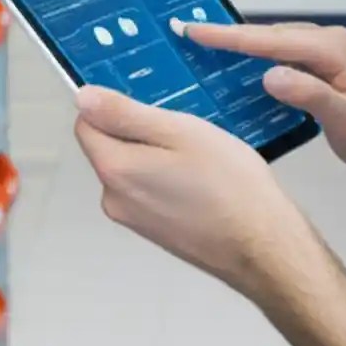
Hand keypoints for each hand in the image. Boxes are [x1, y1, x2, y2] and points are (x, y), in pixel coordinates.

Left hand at [73, 86, 295, 291]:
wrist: (263, 248)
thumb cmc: (229, 185)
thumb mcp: (180, 132)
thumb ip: (125, 114)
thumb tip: (82, 97)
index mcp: (114, 170)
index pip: (86, 124)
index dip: (113, 106)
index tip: (153, 105)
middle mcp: (114, 199)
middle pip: (110, 147)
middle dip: (141, 132)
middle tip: (186, 130)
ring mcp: (135, 220)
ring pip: (135, 168)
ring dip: (159, 155)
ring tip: (200, 156)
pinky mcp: (156, 232)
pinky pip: (152, 190)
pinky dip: (170, 178)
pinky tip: (204, 179)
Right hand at [179, 22, 345, 182]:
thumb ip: (310, 95)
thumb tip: (269, 74)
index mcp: (331, 49)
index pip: (270, 40)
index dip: (229, 36)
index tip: (193, 30)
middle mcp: (327, 40)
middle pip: (267, 35)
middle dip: (227, 33)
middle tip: (186, 31)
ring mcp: (325, 49)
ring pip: (273, 41)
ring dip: (240, 42)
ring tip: (202, 42)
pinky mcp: (322, 62)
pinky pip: (281, 52)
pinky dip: (256, 53)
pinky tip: (236, 61)